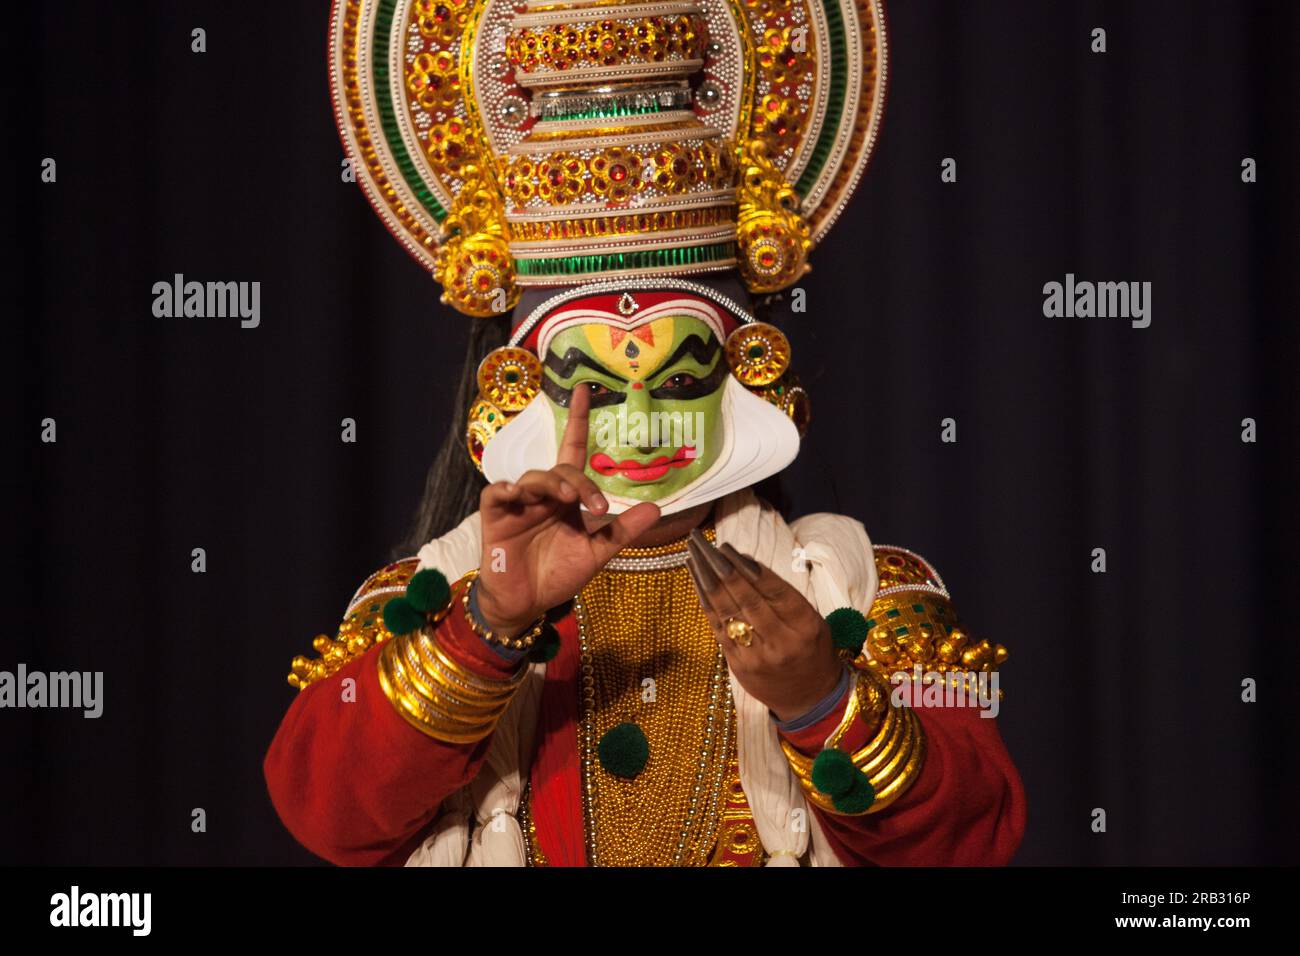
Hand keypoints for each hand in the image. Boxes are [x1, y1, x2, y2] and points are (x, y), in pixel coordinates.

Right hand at [476, 383, 660, 634]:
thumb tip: (656, 508)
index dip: (578, 422)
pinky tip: (517, 492)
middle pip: (559, 469)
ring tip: (565, 499)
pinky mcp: (496, 517)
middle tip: (591, 504)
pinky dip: (506, 489)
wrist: (528, 604)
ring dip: (551, 484)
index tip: (584, 391)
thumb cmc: (558, 574)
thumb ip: (622, 531)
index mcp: (566, 498)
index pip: (574, 452)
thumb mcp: (596, 553)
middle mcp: (543, 495)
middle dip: (578, 481)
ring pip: (533, 477)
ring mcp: (518, 505)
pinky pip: (496, 494)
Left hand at [685, 530, 843, 721]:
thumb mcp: (812, 620)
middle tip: (702, 544)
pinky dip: (705, 601)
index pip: (774, 590)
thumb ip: (783, 596)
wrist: (809, 698)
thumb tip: (744, 562)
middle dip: (721, 567)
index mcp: (806, 626)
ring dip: (706, 580)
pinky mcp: (738, 666)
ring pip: (728, 612)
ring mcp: (758, 656)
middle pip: (747, 598)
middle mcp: (781, 641)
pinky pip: (718, 628)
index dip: (748, 567)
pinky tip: (696, 580)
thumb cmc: (811, 649)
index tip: (727, 547)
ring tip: (694, 555)